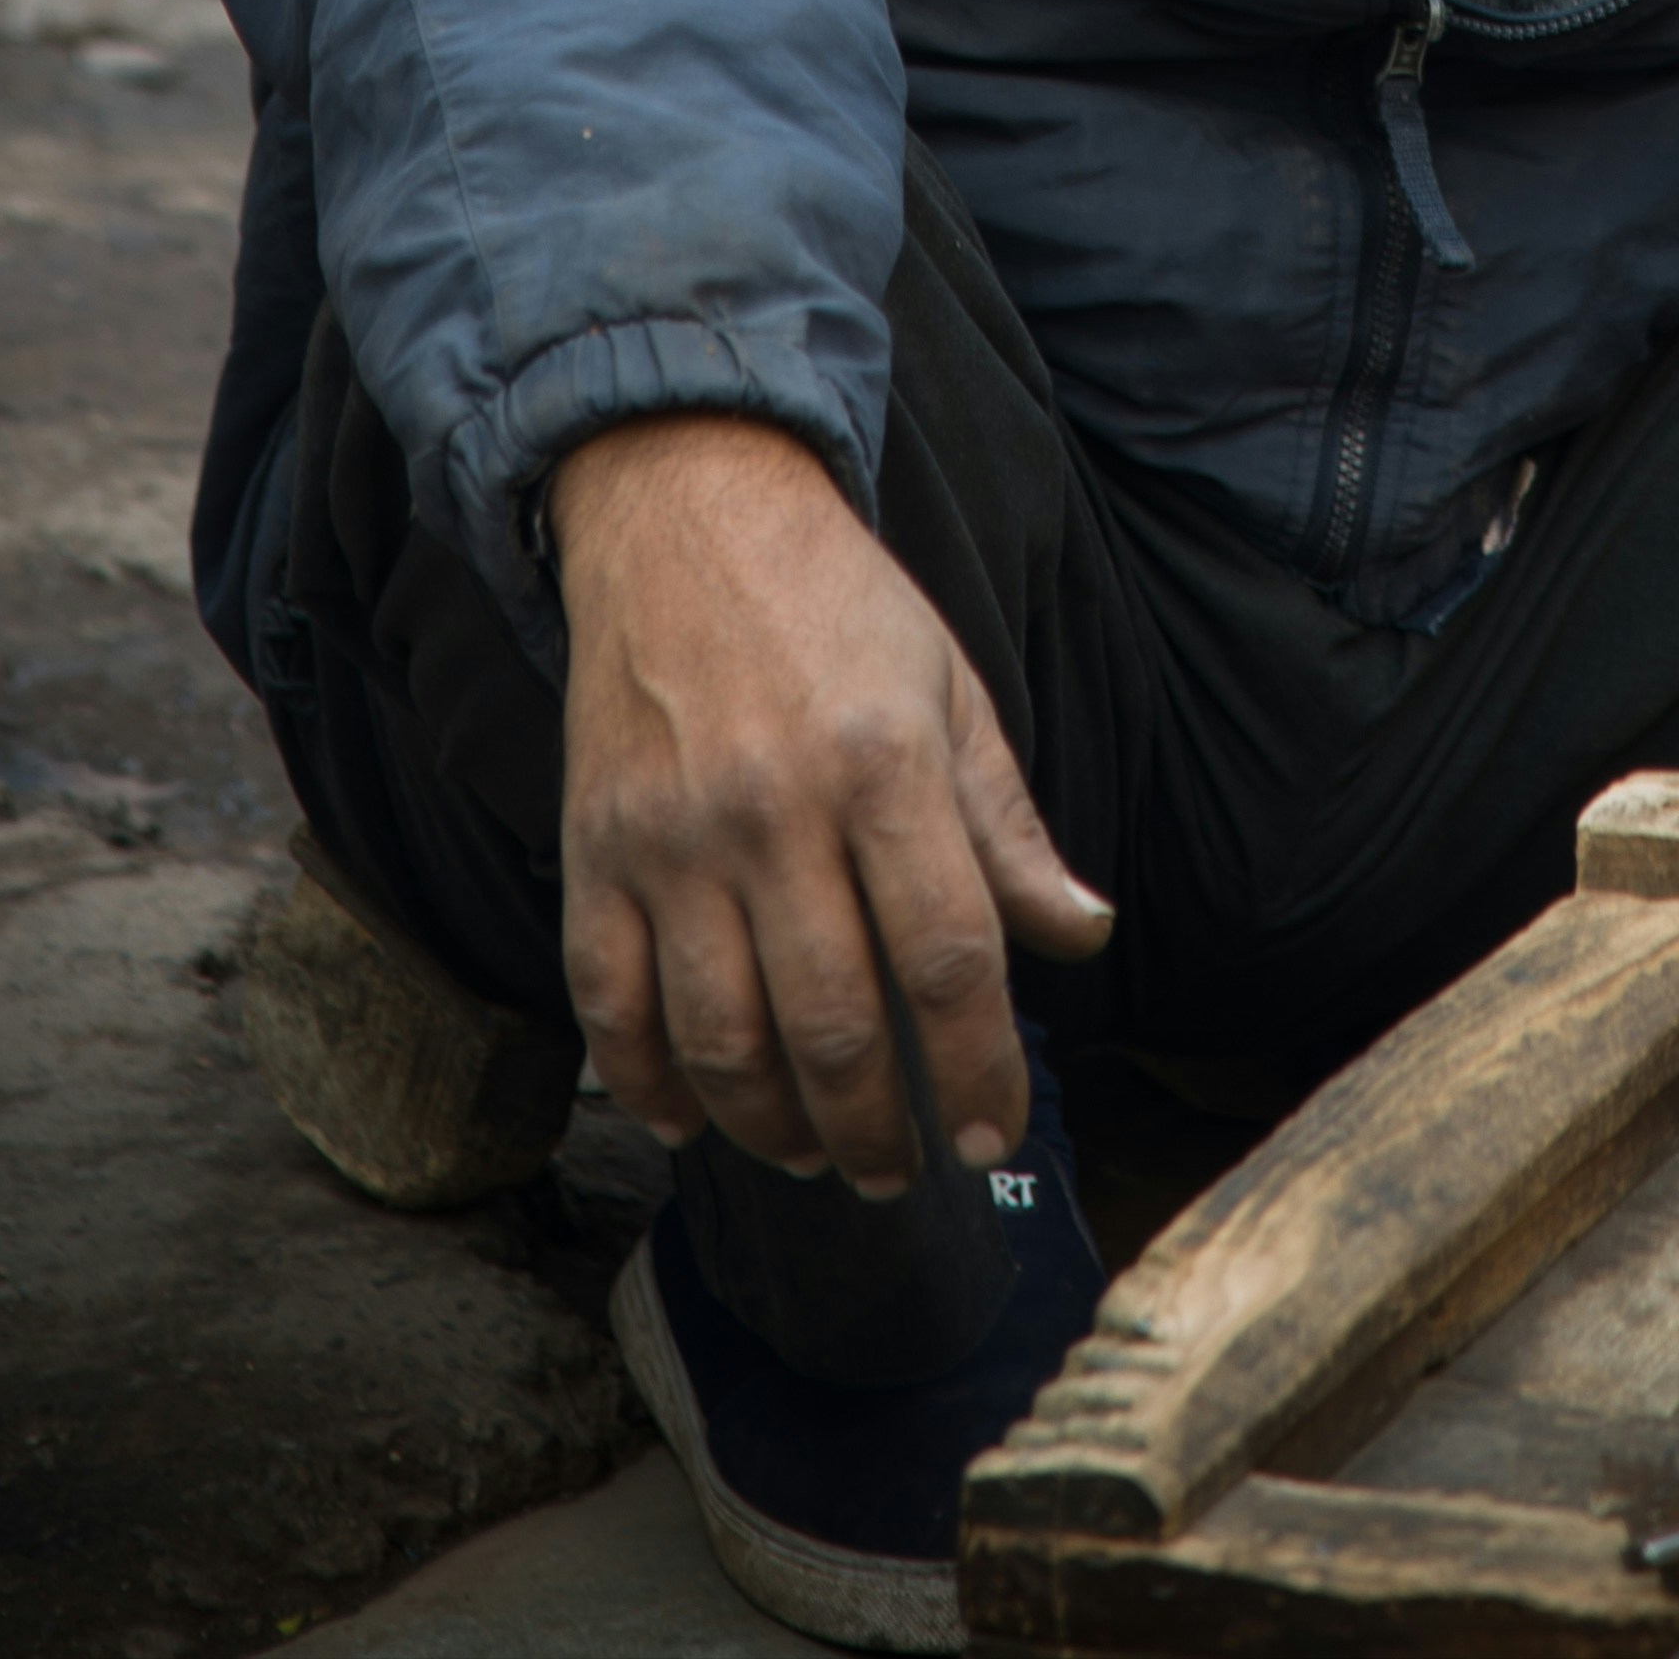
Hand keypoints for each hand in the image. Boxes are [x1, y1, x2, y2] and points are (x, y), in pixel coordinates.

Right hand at [545, 414, 1110, 1195]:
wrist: (686, 507)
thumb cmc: (835, 604)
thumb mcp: (949, 688)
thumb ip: (1007, 826)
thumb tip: (1083, 934)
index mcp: (885, 764)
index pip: (949, 959)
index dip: (978, 1066)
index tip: (992, 1128)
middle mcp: (776, 807)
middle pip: (833, 1023)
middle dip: (877, 1130)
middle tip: (897, 1172)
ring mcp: (674, 835)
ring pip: (721, 1038)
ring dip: (774, 1131)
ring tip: (815, 1156)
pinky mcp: (595, 847)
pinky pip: (611, 1003)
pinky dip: (649, 1085)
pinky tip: (696, 1122)